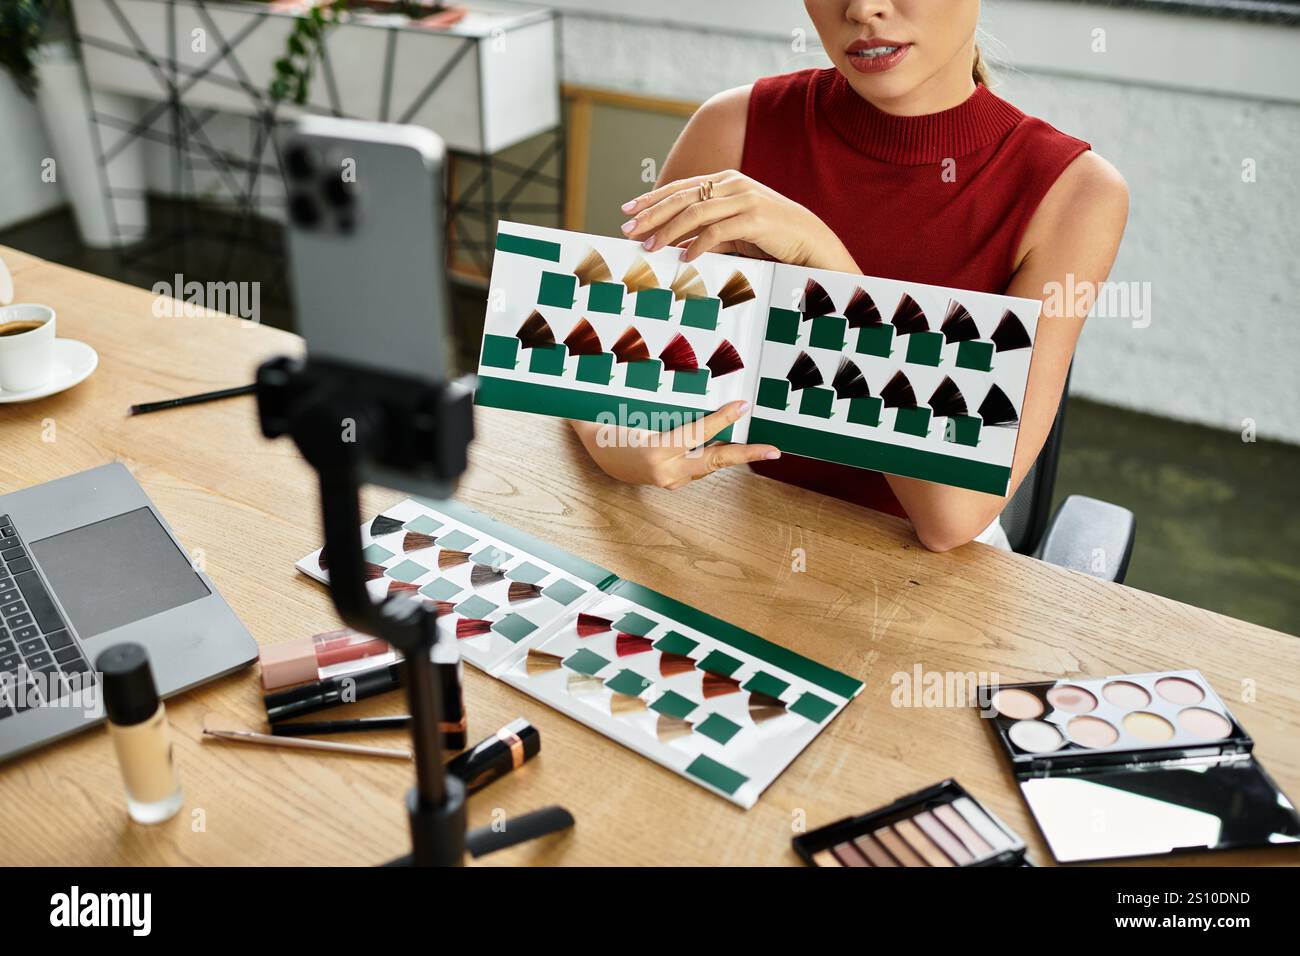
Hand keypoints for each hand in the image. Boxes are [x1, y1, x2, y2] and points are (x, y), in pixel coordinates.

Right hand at [573, 401, 779, 489]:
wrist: (595, 456)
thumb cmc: (607, 425)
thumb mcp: (625, 409)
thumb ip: (650, 400)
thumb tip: (673, 373)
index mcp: (654, 452)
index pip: (696, 434)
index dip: (722, 418)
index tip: (743, 405)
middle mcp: (666, 471)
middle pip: (714, 460)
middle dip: (746, 454)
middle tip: (774, 450)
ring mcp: (671, 480)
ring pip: (710, 464)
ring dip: (734, 453)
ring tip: (762, 447)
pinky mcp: (674, 482)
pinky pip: (701, 466)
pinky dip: (716, 453)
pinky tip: (729, 442)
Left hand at [620, 170, 856, 270]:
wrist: (811, 242)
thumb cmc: (770, 237)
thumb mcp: (733, 231)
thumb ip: (707, 231)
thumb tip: (676, 243)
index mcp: (725, 182)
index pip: (680, 188)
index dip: (651, 199)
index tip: (628, 212)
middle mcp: (733, 184)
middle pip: (682, 197)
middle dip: (651, 214)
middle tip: (629, 231)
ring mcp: (744, 198)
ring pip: (695, 212)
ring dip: (669, 232)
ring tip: (651, 248)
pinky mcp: (755, 218)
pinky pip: (718, 231)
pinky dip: (698, 245)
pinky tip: (685, 258)